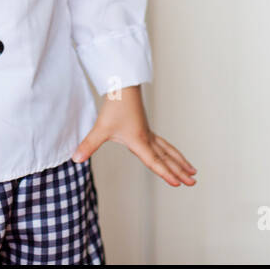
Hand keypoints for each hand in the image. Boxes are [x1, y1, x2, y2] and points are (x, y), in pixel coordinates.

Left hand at [71, 85, 196, 186]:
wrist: (123, 85)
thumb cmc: (114, 105)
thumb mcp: (101, 128)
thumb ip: (89, 144)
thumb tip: (75, 159)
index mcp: (139, 141)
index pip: (155, 162)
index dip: (166, 174)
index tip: (179, 184)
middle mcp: (147, 138)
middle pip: (167, 157)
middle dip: (180, 170)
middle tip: (194, 182)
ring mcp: (147, 133)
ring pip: (168, 150)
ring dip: (180, 160)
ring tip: (192, 170)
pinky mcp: (144, 127)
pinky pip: (162, 143)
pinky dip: (171, 152)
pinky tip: (172, 155)